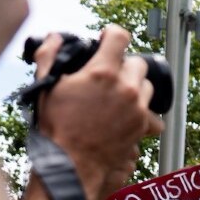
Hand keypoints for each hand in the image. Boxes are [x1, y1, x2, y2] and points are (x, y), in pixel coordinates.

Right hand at [33, 26, 164, 199]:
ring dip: (135, 88)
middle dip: (123, 66)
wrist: (72, 164)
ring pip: (146, 86)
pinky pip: (153, 114)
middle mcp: (126, 87)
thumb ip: (49, 57)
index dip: (111, 34)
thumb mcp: (46, 88)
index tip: (106, 39)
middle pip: (137, 63)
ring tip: (116, 98)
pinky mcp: (143, 127)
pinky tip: (129, 116)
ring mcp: (138, 108)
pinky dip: (144, 114)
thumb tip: (54, 38)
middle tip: (108, 76)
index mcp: (102, 72)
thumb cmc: (56, 127)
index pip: (120, 36)